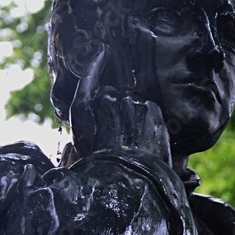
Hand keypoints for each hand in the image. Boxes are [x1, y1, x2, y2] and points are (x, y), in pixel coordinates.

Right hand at [69, 45, 171, 163]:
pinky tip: (143, 137)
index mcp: (83, 112)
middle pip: (111, 94)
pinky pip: (147, 106)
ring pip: (130, 101)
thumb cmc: (105, 167)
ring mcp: (129, 104)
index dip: (94, 66)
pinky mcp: (150, 108)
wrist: (132, 181)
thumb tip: (100, 97)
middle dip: (113, 108)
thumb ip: (88, 116)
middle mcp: (105, 102)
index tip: (101, 53)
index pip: (88, 81)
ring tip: (131, 140)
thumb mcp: (84, 145)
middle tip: (116, 134)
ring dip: (131, 114)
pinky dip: (146, 118)